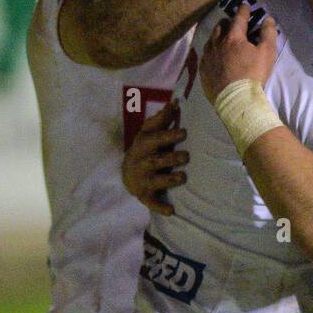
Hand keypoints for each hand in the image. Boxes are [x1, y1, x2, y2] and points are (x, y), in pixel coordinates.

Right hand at [122, 100, 188, 215]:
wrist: (126, 173)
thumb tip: (175, 101)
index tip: (184, 132)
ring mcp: (143, 180)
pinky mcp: (145, 195)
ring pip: (157, 181)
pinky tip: (171, 211)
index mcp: (143, 146)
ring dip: (170, 180)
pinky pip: (152, 202)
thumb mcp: (148, 133)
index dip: (169, 136)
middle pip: (157, 161)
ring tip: (182, 177)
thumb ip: (161, 119)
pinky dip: (160, 207)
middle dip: (171, 158)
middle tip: (186, 156)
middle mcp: (142, 163)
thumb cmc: (144, 149)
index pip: (156, 140)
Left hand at [200, 2, 278, 102]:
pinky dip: (211, 52)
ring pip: (210, 40)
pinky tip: (214, 57)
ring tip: (222, 39)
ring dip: (217, 36)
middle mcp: (217, 44)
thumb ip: (268, 34)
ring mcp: (208, 58)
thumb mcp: (267, 53)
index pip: (238, 19)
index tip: (245, 5)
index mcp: (233, 38)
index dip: (243, 11)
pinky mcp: (203, 71)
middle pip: (220, 27)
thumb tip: (268, 19)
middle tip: (232, 24)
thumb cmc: (254, 75)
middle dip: (227, 22)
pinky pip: (205, 56)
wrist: (237, 100)